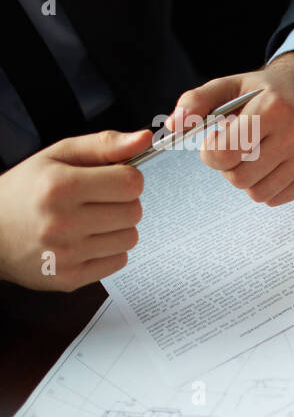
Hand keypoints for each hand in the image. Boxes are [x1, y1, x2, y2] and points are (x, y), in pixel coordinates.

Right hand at [0, 130, 148, 290]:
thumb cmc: (26, 190)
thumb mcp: (57, 156)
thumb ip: (104, 145)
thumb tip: (144, 138)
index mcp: (60, 186)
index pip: (131, 183)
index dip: (128, 178)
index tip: (113, 179)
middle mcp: (62, 222)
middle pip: (134, 211)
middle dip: (123, 202)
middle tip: (98, 201)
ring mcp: (66, 254)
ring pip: (130, 238)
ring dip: (118, 227)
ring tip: (90, 221)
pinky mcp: (70, 278)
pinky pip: (119, 261)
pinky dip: (109, 250)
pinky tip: (85, 241)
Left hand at [168, 51, 293, 206]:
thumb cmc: (269, 91)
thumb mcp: (231, 85)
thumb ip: (196, 101)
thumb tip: (173, 126)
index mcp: (273, 108)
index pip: (225, 152)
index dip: (210, 153)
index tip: (215, 142)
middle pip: (239, 178)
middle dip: (227, 167)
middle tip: (234, 149)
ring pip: (257, 193)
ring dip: (247, 179)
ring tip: (254, 157)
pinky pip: (277, 198)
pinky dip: (267, 186)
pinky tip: (272, 164)